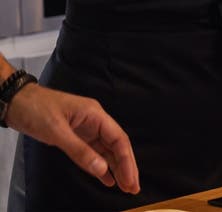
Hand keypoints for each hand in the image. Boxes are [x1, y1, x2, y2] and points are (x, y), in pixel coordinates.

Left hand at [6, 83, 139, 193]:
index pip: (118, 138)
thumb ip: (80, 151)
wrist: (18, 102)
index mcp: (95, 114)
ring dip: (116, 168)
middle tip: (133, 188)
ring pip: (107, 150)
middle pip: (116, 145)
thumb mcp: (57, 131)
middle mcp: (94, 121)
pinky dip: (101, 166)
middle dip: (126, 165)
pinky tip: (107, 179)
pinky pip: (93, 153)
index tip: (131, 180)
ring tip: (125, 186)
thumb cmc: (38, 110)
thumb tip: (102, 170)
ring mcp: (86, 129)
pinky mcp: (76, 136)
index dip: (126, 160)